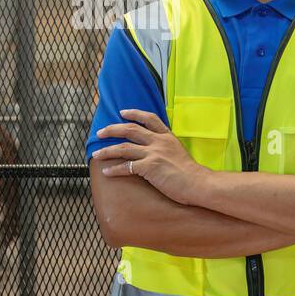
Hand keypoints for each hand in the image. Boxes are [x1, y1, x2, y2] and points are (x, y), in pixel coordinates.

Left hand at [92, 109, 209, 205]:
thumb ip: (166, 147)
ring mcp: (153, 153)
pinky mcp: (149, 167)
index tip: (122, 112)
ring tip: (96, 154)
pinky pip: (127, 167)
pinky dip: (114, 170)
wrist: (198, 183)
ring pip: (124, 148)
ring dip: (107, 151)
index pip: (149, 118)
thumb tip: (155, 151)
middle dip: (112, 129)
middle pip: (130, 129)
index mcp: (167, 136)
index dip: (134, 113)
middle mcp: (158, 141)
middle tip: (100, 132)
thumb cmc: (191, 173)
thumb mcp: (179, 152)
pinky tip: (107, 172)